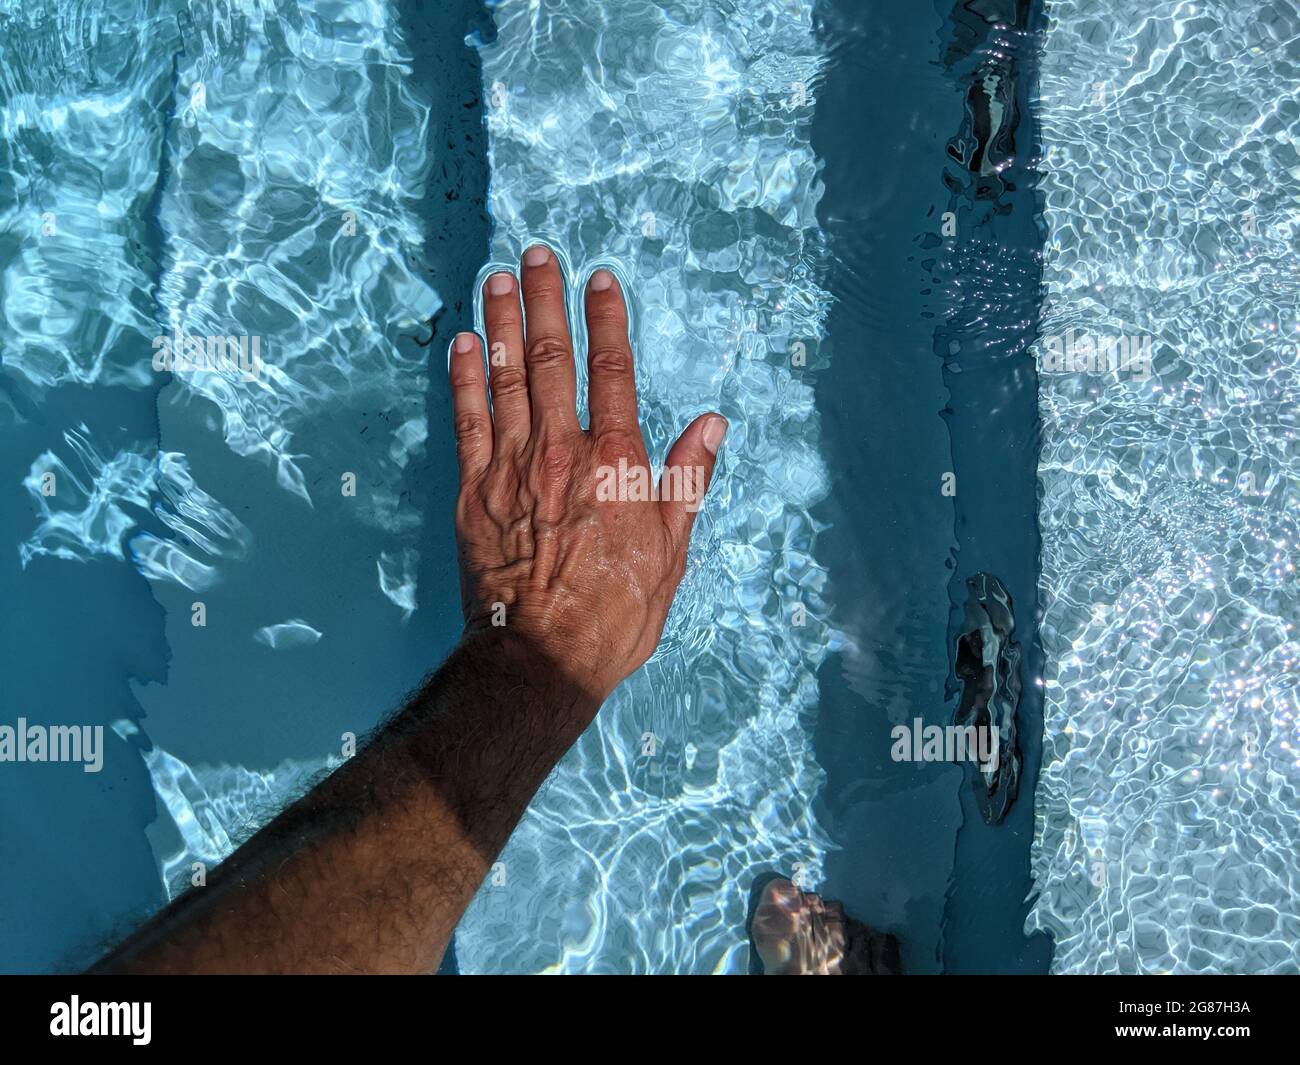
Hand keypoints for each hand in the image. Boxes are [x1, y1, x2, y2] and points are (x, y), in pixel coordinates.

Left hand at [448, 245, 725, 713]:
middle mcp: (561, 453)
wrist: (540, 659)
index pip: (610, 371)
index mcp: (616, 463)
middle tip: (536, 255)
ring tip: (496, 278)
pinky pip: (467, 421)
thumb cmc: (614, 612)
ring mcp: (511, 469)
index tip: (598, 279)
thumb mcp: (672, 553)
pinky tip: (461, 343)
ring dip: (499, 323)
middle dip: (543, 302)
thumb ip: (687, 480)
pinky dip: (463, 379)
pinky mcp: (473, 494)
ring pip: (504, 378)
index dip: (604, 319)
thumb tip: (711, 425)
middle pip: (550, 360)